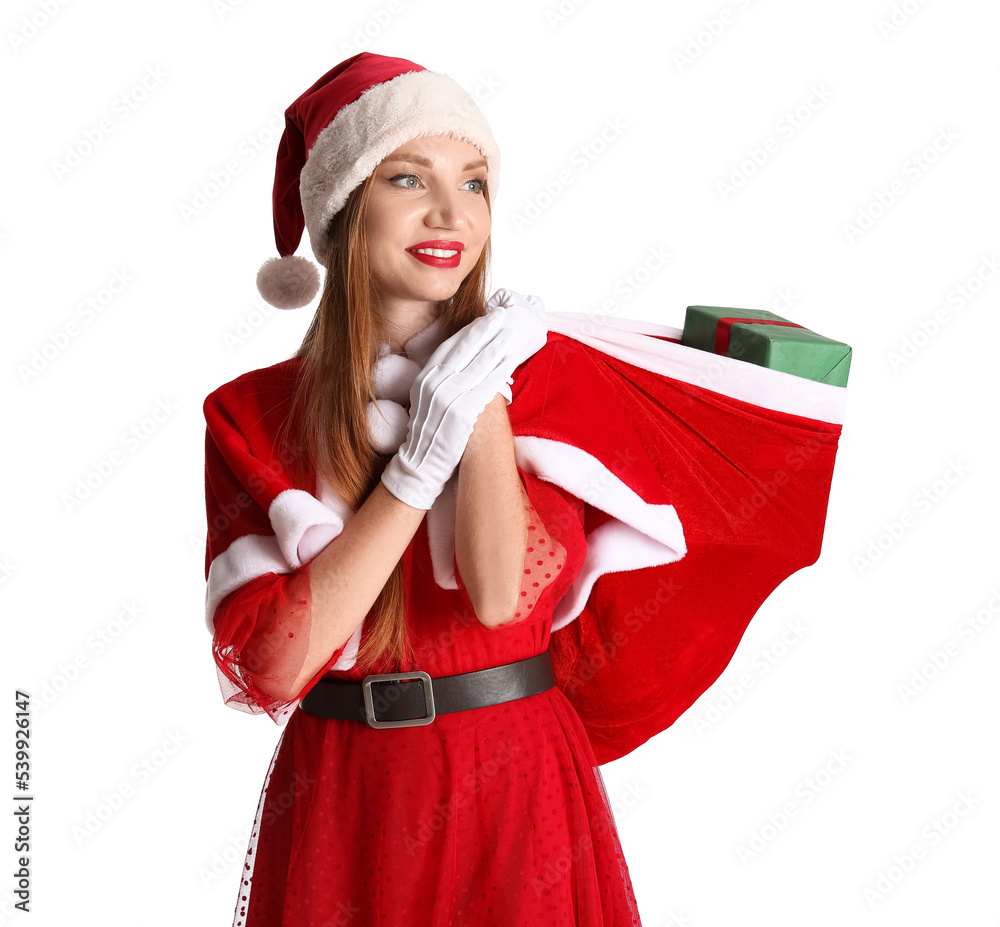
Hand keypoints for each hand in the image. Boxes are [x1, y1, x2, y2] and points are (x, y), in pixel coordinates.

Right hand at [380, 290, 547, 508]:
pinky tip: (512, 357)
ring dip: (497, 344)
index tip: (485, 317)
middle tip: (502, 313)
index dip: (469, 330)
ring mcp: (448, 396)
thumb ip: (438, 380)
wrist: (421, 464)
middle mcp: (434, 383)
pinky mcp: (462, 411)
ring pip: (478, 363)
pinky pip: (486, 384)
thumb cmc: (428, 433)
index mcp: (425, 377)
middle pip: (465, 348)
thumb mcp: (426, 399)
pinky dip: (500, 369)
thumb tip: (456, 364)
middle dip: (485, 329)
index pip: (450, 346)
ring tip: (512, 329)